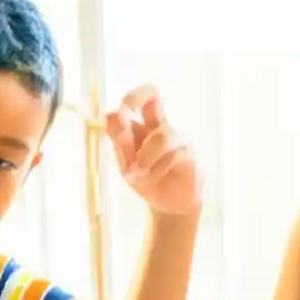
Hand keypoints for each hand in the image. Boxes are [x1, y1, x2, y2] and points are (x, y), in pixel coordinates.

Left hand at [104, 84, 200, 215]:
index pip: (137, 100)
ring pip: (161, 135)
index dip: (129, 99)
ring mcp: (176, 136)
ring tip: (137, 174)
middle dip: (133, 100)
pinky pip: (173, 153)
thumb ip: (121, 143)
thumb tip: (110, 114)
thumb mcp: (127, 166)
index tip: (120, 114)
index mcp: (141, 128)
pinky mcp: (189, 151)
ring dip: (146, 157)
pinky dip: (157, 168)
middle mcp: (160, 126)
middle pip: (150, 93)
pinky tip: (152, 178)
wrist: (171, 206)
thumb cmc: (150, 183)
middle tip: (124, 122)